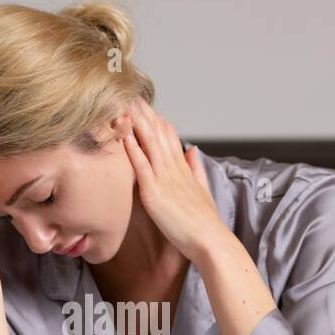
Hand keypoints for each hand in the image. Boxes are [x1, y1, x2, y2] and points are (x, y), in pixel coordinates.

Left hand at [122, 97, 229, 263]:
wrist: (211, 241)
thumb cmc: (205, 223)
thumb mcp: (203, 190)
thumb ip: (196, 168)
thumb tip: (193, 149)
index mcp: (183, 168)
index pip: (169, 135)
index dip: (155, 118)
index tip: (144, 104)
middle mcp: (174, 169)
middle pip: (157, 132)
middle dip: (143, 112)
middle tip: (129, 93)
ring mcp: (164, 179)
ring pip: (149, 143)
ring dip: (136, 122)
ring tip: (123, 104)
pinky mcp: (155, 193)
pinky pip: (141, 166)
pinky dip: (132, 149)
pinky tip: (123, 134)